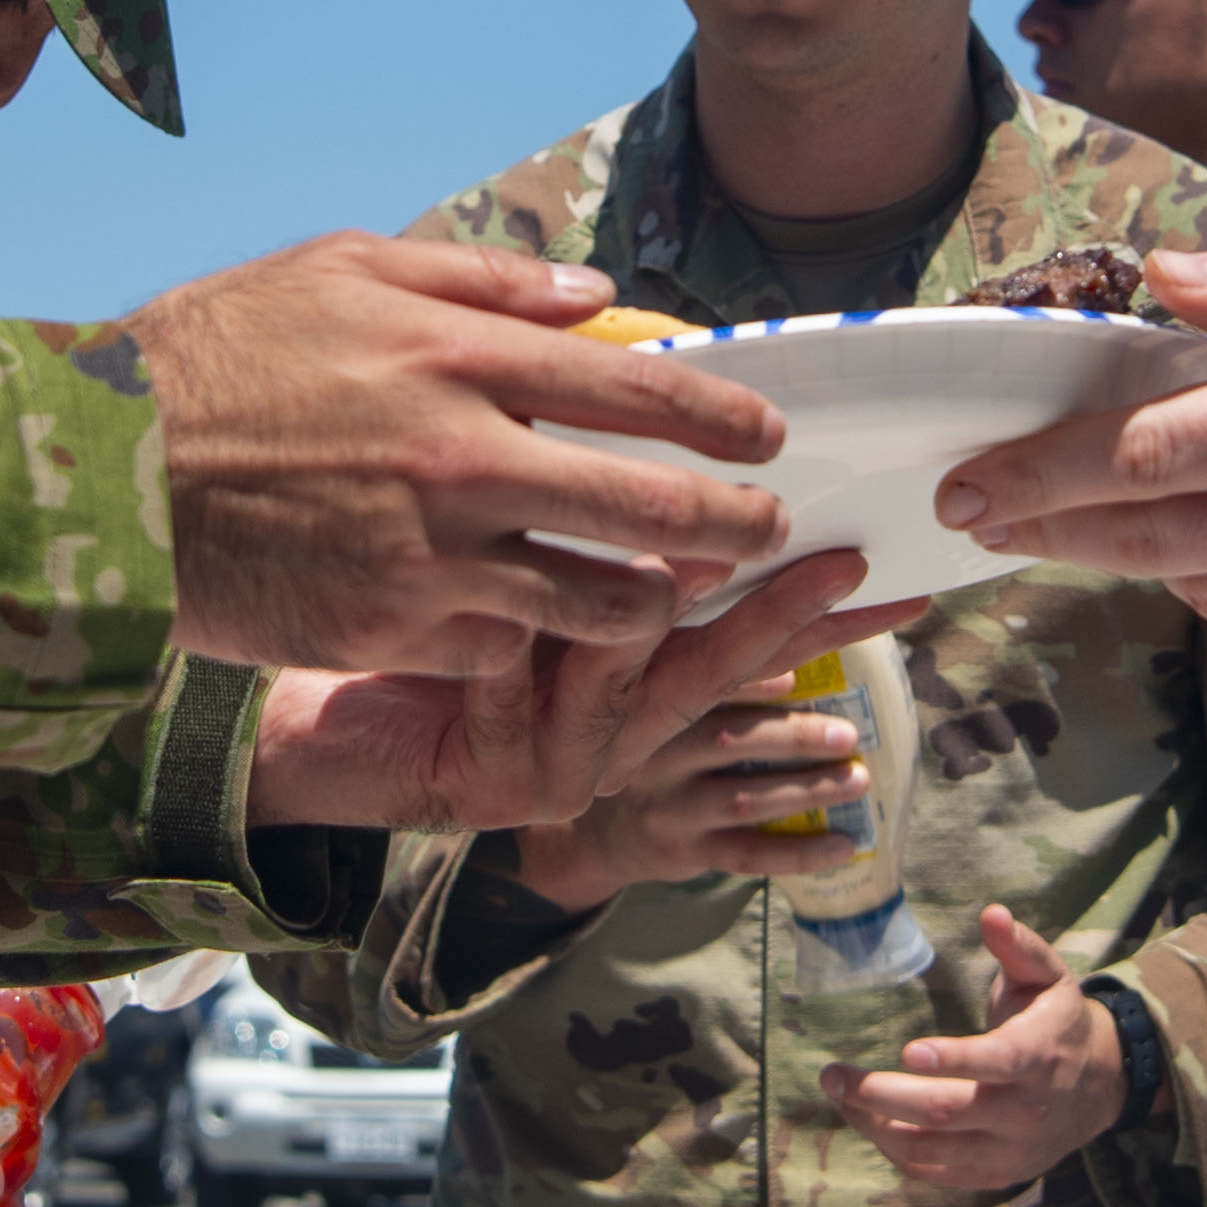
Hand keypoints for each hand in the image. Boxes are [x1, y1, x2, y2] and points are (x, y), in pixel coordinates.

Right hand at [140, 235, 793, 677]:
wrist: (100, 472)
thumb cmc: (215, 354)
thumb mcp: (339, 266)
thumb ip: (477, 278)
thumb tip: (594, 295)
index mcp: (455, 355)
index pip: (633, 388)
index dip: (721, 415)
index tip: (766, 434)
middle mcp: (461, 458)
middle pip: (647, 507)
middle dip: (732, 525)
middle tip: (766, 530)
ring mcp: (429, 557)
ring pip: (595, 601)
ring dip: (652, 602)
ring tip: (674, 594)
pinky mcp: (388, 631)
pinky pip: (503, 647)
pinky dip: (534, 643)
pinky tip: (549, 633)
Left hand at [247, 551, 910, 839]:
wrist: (325, 732)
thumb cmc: (426, 637)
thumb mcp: (530, 583)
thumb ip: (599, 530)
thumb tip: (670, 427)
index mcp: (635, 679)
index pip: (746, 630)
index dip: (814, 606)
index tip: (881, 565)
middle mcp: (617, 733)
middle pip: (717, 667)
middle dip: (787, 618)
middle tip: (847, 568)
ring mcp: (559, 764)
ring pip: (627, 686)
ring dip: (658, 621)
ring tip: (681, 565)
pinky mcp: (488, 780)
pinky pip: (507, 697)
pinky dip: (511, 661)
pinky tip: (509, 629)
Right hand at [506, 677, 881, 910]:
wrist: (588, 831)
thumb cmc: (646, 745)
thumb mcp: (655, 696)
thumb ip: (707, 673)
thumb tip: (791, 667)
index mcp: (651, 696)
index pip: (711, 672)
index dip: (763, 662)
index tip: (810, 650)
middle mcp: (650, 750)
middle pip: (730, 739)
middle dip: (795, 735)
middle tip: (850, 734)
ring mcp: (666, 806)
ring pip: (743, 799)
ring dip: (807, 790)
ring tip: (859, 779)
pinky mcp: (681, 851)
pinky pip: (745, 855)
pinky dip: (798, 851)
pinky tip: (845, 845)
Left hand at [816, 905, 1130, 1200]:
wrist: (1097, 1089)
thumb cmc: (1056, 1022)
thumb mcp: (1048, 977)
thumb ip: (1018, 946)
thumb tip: (991, 913)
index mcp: (1040, 1056)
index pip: (998, 1064)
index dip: (953, 1059)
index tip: (906, 1051)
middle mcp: (1024, 1111)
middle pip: (948, 1112)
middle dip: (883, 1095)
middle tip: (833, 1075)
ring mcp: (1007, 1150)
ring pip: (932, 1150)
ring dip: (875, 1125)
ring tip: (838, 1096)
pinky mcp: (992, 1173)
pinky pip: (934, 1173)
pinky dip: (893, 1150)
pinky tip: (868, 1121)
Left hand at [932, 229, 1206, 654]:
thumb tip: (1165, 282)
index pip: (1148, 453)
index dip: (1043, 472)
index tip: (972, 476)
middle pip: (1150, 536)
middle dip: (1045, 528)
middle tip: (969, 518)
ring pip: (1203, 585)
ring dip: (1126, 559)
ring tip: (1061, 529)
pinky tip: (1203, 544)